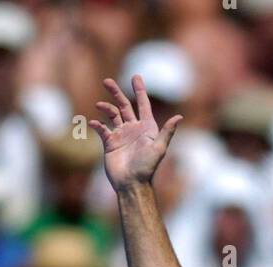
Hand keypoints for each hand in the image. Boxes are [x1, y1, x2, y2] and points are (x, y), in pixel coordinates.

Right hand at [90, 74, 181, 192]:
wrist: (131, 184)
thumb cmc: (147, 168)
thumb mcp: (159, 149)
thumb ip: (167, 132)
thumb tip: (179, 117)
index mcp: (146, 128)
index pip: (143, 105)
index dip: (140, 91)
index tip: (136, 76)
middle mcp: (133, 129)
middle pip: (124, 105)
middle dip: (116, 92)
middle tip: (107, 81)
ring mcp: (121, 135)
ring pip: (112, 114)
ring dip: (106, 107)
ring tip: (100, 105)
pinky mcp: (110, 143)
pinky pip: (102, 129)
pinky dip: (97, 124)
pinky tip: (93, 122)